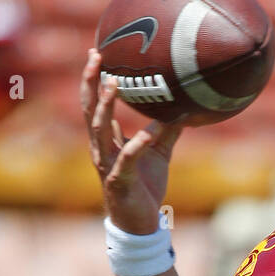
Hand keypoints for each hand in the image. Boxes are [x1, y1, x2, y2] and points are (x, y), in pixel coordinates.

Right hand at [80, 48, 184, 234]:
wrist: (140, 224)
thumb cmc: (145, 186)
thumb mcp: (158, 152)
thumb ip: (166, 129)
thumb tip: (185, 107)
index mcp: (107, 140)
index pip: (94, 104)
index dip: (93, 79)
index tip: (96, 51)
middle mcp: (102, 148)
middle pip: (89, 110)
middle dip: (90, 82)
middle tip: (96, 56)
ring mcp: (108, 165)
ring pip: (100, 129)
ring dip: (106, 106)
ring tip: (114, 83)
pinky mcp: (120, 181)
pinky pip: (127, 159)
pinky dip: (137, 144)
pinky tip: (148, 132)